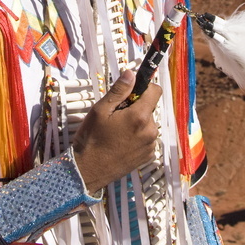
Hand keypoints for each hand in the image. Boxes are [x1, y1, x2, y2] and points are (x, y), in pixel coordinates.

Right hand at [72, 69, 161, 194]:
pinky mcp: (148, 156)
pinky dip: (138, 135)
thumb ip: (119, 90)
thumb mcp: (100, 110)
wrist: (88, 171)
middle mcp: (150, 131)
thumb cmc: (91, 138)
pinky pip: (147, 137)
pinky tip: (122, 141)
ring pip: (148, 123)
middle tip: (116, 115)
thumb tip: (131, 73)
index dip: (144, 87)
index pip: (155, 91)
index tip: (131, 91)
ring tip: (117, 130)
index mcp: (140, 117)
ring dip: (137, 121)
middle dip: (136, 106)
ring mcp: (150, 145)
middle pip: (150, 107)